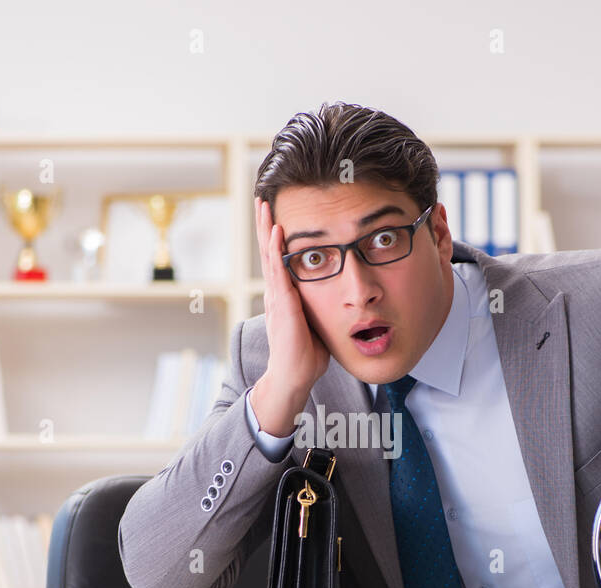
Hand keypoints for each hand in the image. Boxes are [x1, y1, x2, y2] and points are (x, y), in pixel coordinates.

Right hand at [251, 197, 329, 435]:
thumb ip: (321, 308)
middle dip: (266, 223)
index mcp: (284, 295)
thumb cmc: (307, 356)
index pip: (278, 258)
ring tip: (265, 204)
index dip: (276, 236)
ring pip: (269, 254)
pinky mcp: (282, 304)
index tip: (276, 214)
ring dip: (267, 228)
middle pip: (269, 250)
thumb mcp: (316, 324)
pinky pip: (278, 271)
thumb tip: (337, 300)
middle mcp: (277, 292)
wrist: (294, 376)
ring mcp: (277, 297)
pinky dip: (277, 249)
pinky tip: (278, 231)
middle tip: (263, 198)